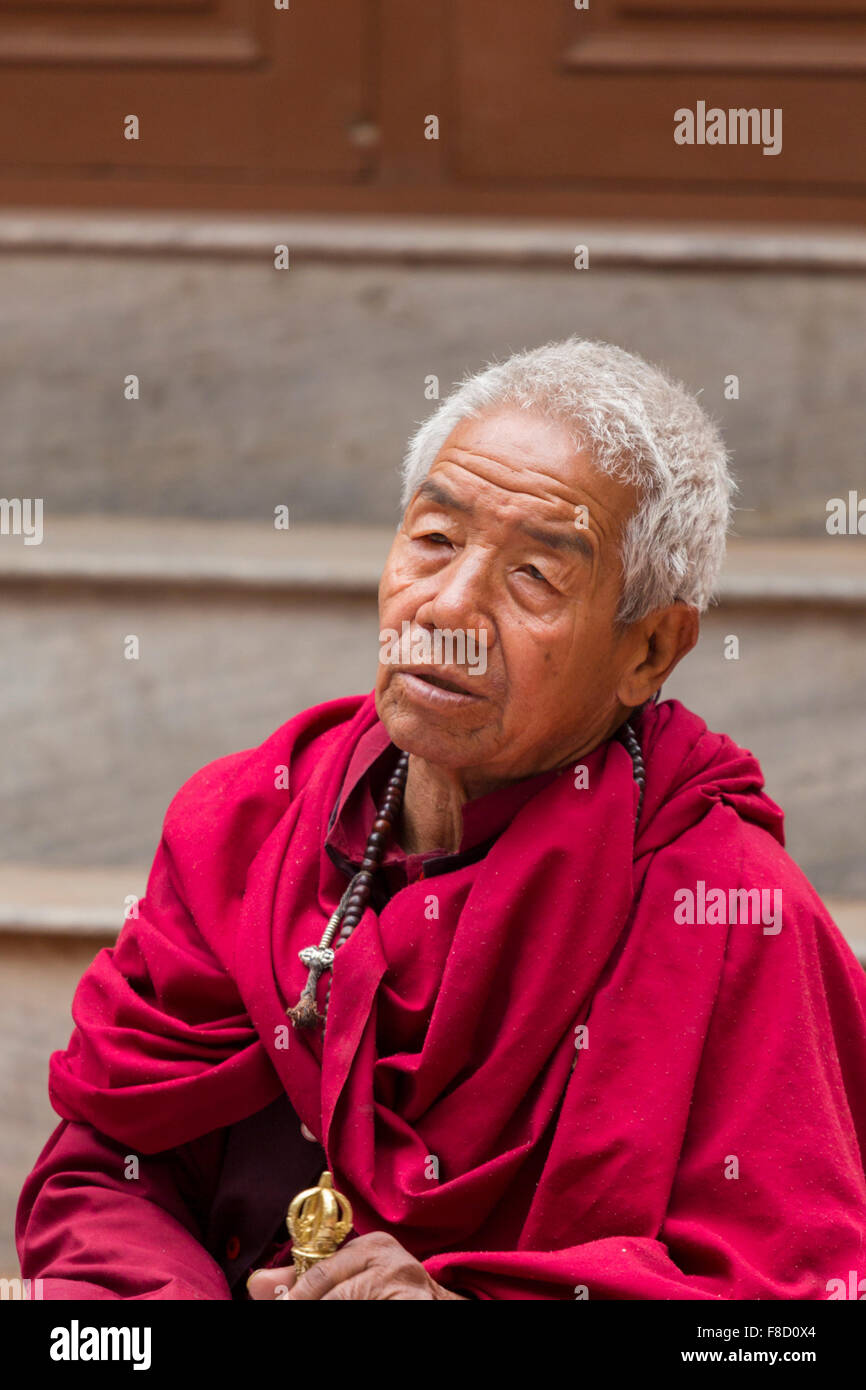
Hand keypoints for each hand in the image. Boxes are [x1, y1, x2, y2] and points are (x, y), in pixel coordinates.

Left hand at [246, 1231, 466, 1300]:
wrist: (439, 1306)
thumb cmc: (387, 1289)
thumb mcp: (351, 1275)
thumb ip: (305, 1277)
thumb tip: (256, 1284)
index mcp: (371, 1244)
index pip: (319, 1272)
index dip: (296, 1296)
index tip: (283, 1305)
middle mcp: (391, 1260)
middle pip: (335, 1295)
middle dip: (308, 1305)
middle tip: (295, 1311)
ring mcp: (407, 1288)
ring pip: (350, 1303)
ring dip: (334, 1310)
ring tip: (322, 1309)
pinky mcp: (415, 1306)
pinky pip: (373, 1309)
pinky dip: (357, 1312)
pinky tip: (359, 1309)